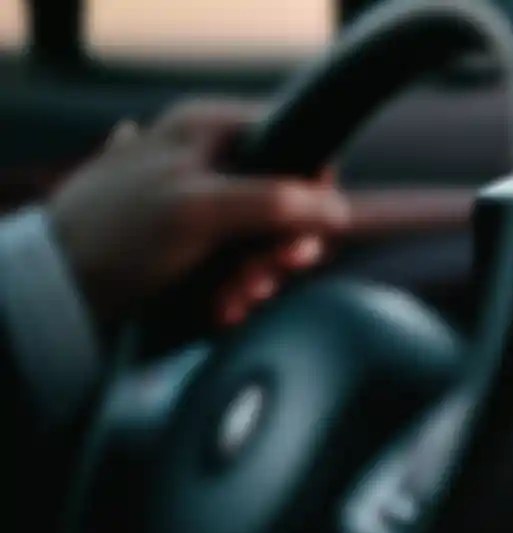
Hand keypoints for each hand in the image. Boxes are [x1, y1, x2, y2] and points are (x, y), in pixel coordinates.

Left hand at [47, 100, 348, 322]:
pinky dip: (239, 292)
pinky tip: (222, 308)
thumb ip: (275, 203)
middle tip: (264, 277)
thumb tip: (337, 209)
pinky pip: (243, 267)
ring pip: (268, 241)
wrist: (58, 292)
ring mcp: (205, 206)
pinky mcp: (198, 248)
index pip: (296, 145)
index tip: (302, 233)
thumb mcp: (199, 210)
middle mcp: (212, 162)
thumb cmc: (114, 237)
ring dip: (260, 279)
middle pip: (287, 202)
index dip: (312, 191)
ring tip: (233, 300)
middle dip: (279, 250)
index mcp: (209, 129)